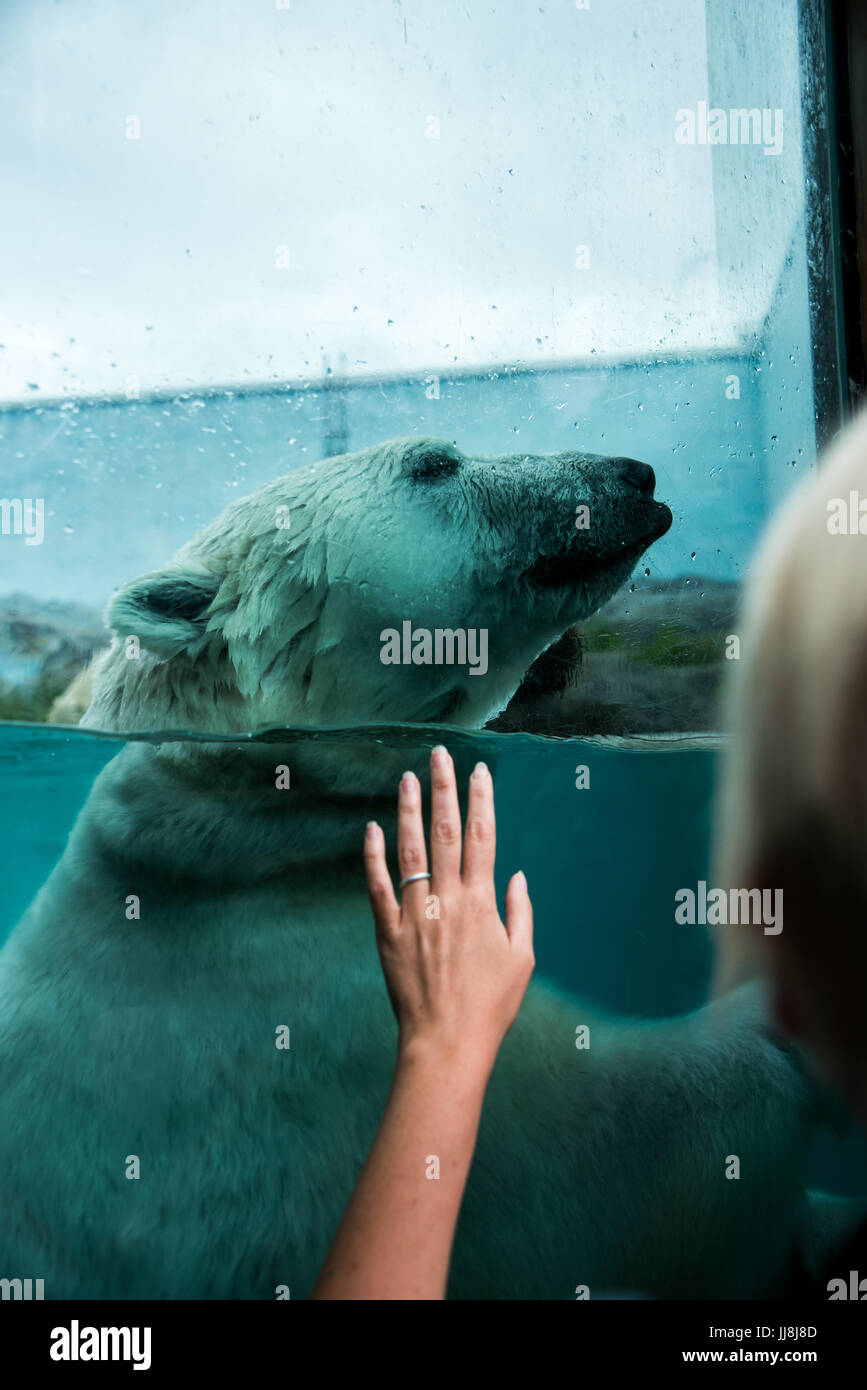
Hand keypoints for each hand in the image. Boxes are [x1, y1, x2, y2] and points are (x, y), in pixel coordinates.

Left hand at [363, 746, 533, 1073]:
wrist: (447, 1041)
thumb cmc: (490, 1005)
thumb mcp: (522, 960)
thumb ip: (520, 913)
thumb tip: (517, 876)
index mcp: (482, 903)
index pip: (483, 838)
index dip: (481, 801)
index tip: (479, 772)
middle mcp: (448, 899)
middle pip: (446, 832)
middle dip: (443, 790)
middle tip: (440, 756)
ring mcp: (415, 913)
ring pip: (410, 851)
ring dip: (409, 810)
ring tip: (408, 777)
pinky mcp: (389, 931)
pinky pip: (378, 887)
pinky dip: (374, 856)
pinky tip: (372, 829)